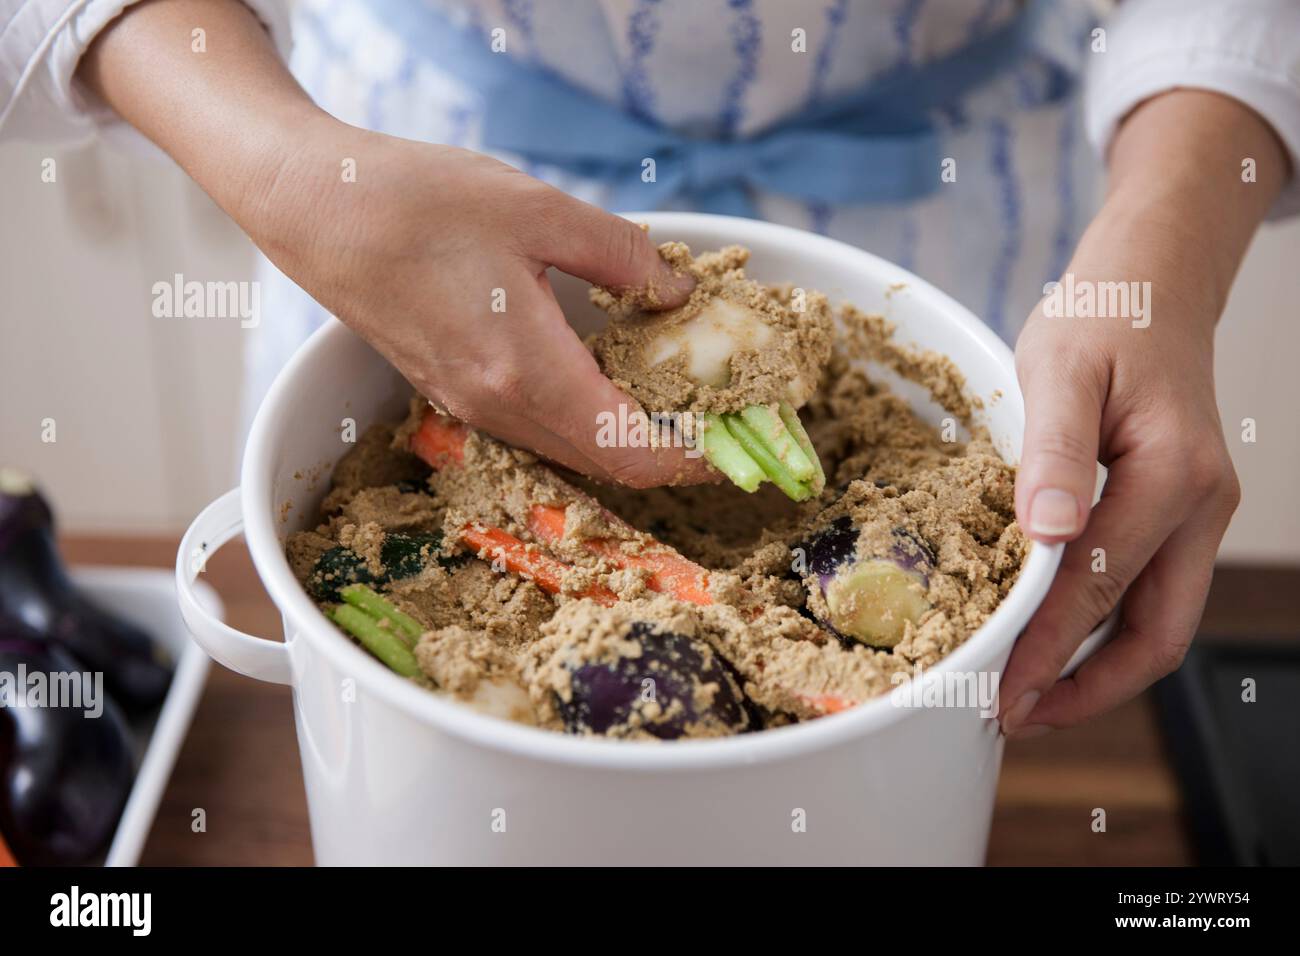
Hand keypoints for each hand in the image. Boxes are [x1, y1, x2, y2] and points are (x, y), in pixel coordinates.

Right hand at [247, 126, 705, 485]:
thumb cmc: (418, 202)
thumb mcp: (541, 212)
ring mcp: (469, 407)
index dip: (692, 460)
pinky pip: (534, 428)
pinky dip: (584, 419)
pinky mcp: (452, 391)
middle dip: (669, 451)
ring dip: (625, 437)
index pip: (630, 453)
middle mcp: (497, 409)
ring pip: (568, 449)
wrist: (316, 207)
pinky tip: (606, 375)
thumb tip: (680, 291)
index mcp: (527, 373)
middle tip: (720, 417)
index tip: (736, 446)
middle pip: (603, 464)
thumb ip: (624, 258)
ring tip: (676, 396)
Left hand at [998, 89, 1287, 735]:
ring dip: (1096, 670)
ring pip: (1158, 621)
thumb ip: (1054, 452)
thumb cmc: (1103, 318)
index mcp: (1172, 474)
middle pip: (1156, 633)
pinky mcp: (1178, 514)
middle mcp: (1200, 506)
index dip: (1047, 649)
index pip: (1101, 585)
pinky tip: (1053, 641)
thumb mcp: (1061, 368)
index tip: (1000, 693)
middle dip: (1086, 691)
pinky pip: (1148, 590)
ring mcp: (1197, 514)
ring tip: (1028, 697)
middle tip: (1014, 718)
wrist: (1151, 284)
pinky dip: (1103, 630)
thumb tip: (1047, 534)